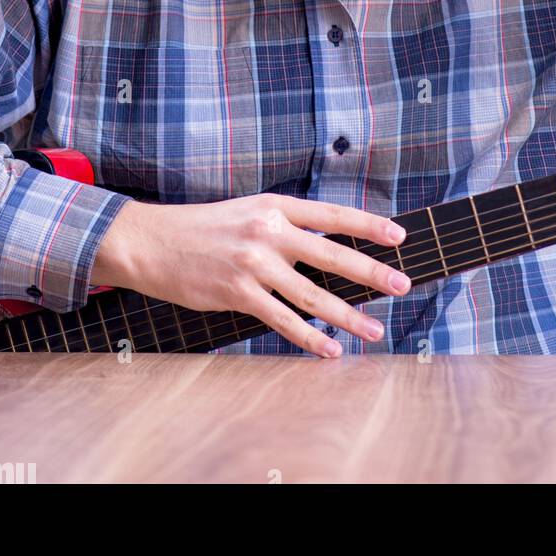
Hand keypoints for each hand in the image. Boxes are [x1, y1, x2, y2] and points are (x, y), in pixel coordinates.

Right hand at [92, 193, 411, 358]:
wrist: (152, 241)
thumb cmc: (203, 228)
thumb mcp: (248, 211)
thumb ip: (285, 226)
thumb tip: (326, 247)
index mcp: (275, 205)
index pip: (333, 214)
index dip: (369, 225)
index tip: (399, 236)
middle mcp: (269, 231)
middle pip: (333, 254)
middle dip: (372, 272)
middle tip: (402, 284)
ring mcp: (254, 263)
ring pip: (313, 295)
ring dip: (348, 316)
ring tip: (375, 328)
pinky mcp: (238, 293)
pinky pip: (283, 320)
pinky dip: (310, 338)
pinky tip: (330, 350)